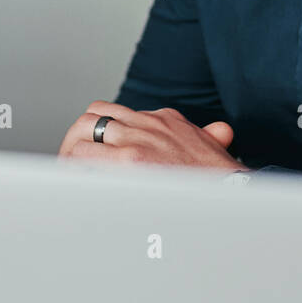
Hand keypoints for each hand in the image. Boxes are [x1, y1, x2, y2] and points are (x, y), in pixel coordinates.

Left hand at [58, 101, 248, 171]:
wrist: (232, 191)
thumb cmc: (223, 177)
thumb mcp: (216, 146)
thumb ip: (210, 136)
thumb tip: (221, 132)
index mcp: (164, 119)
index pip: (117, 111)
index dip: (102, 132)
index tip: (97, 150)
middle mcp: (147, 124)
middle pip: (94, 115)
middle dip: (79, 136)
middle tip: (73, 159)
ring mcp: (136, 140)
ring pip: (85, 129)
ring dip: (72, 149)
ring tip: (69, 171)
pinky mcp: (129, 160)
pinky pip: (85, 156)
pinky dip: (73, 167)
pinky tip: (72, 181)